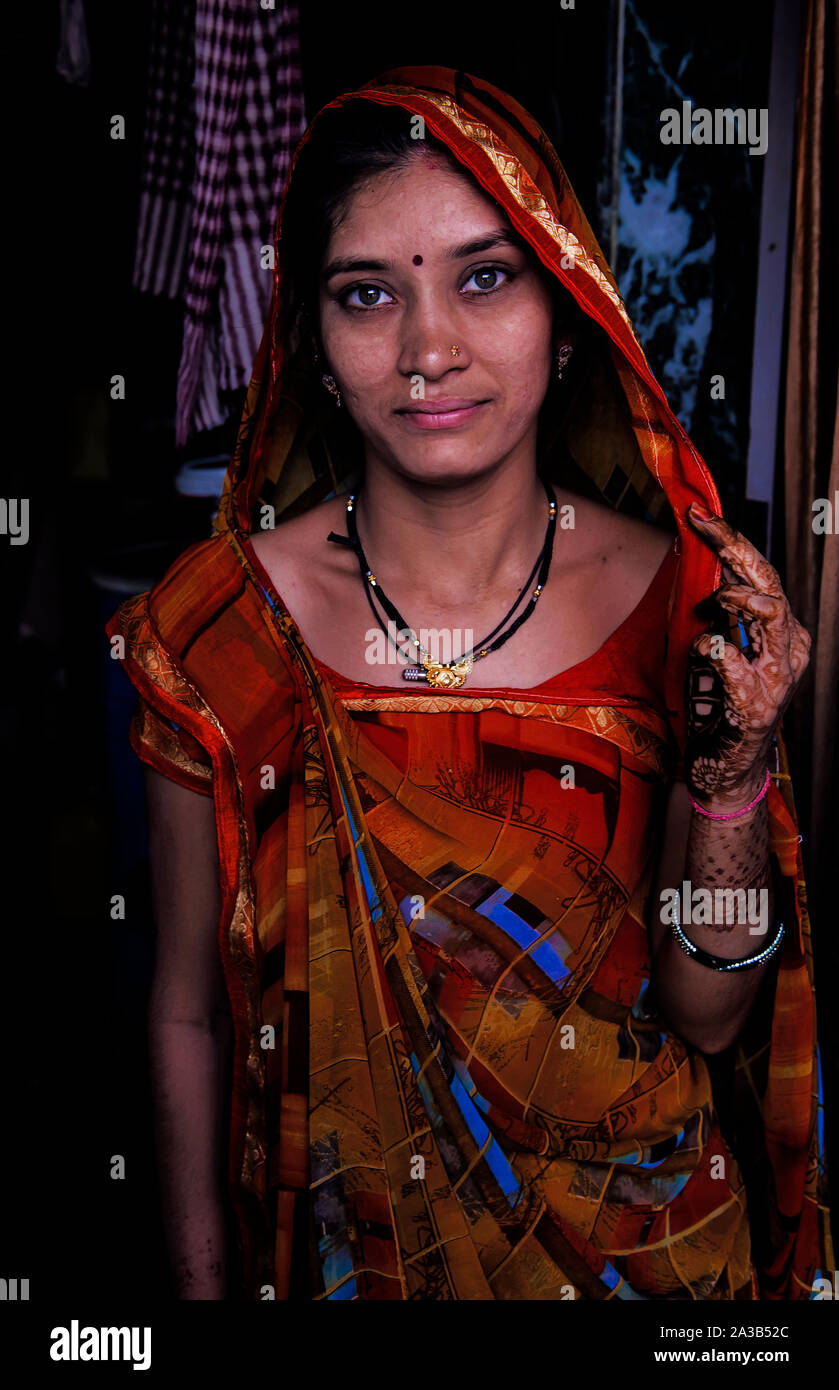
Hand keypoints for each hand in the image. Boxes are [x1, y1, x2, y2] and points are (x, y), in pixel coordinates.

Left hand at [683, 504, 810, 808]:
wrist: (729, 766)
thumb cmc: (724, 705)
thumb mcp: (727, 648)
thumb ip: (723, 614)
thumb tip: (705, 567)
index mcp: (783, 631)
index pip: (763, 572)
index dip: (732, 540)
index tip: (700, 515)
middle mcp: (788, 648)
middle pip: (770, 581)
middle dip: (735, 547)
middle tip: (703, 526)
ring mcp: (778, 675)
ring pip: (772, 611)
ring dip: (735, 597)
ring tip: (709, 603)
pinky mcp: (757, 703)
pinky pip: (734, 661)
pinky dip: (712, 649)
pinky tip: (700, 650)